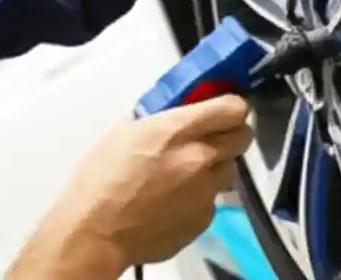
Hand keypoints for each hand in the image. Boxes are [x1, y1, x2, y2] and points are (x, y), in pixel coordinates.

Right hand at [31, 95, 254, 273]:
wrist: (97, 232)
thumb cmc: (101, 179)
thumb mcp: (124, 133)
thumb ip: (157, 119)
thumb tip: (172, 113)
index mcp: (178, 130)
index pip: (233, 108)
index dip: (231, 107)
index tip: (222, 111)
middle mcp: (200, 158)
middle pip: (243, 137)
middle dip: (230, 135)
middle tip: (210, 139)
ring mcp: (206, 192)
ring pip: (228, 170)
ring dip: (215, 167)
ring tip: (186, 176)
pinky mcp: (205, 219)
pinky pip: (212, 200)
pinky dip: (199, 197)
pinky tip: (172, 203)